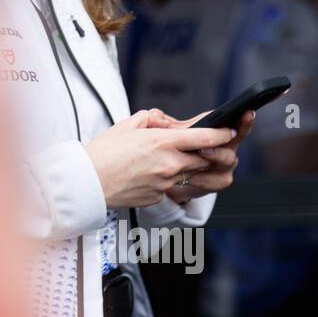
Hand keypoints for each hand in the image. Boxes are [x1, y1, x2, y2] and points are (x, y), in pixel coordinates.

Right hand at [84, 109, 237, 208]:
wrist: (88, 181)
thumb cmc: (104, 151)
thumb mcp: (128, 125)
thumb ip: (153, 119)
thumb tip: (168, 121)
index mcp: (163, 142)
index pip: (205, 138)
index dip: (222, 134)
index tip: (229, 131)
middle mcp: (170, 164)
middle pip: (204, 159)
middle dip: (207, 153)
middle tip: (202, 147)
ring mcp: (167, 182)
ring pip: (191, 174)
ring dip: (188, 167)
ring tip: (171, 160)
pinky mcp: (161, 196)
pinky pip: (174, 187)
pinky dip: (169, 180)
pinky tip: (152, 174)